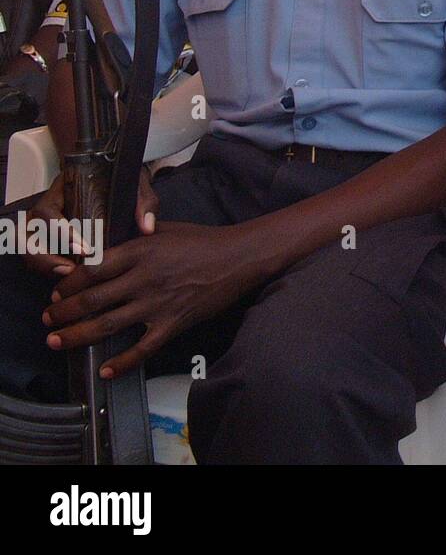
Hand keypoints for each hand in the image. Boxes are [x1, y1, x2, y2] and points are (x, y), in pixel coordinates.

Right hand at [24, 169, 161, 281]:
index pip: (47, 211)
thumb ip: (142, 201)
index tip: (85, 249)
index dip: (61, 232)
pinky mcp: (48, 239)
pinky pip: (37, 256)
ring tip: (69, 276)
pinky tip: (70, 278)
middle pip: (27, 235)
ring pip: (28, 248)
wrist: (113, 177)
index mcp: (62, 190)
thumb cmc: (120, 180)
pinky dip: (48, 268)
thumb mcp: (134, 183)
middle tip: (71, 271)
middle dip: (45, 257)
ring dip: (44, 266)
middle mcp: (47, 208)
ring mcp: (42, 224)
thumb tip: (146, 227)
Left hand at [41, 222, 258, 378]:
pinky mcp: (174, 322)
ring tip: (58, 342)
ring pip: (107, 325)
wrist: (240, 257)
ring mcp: (159, 302)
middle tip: (48, 319)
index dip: (67, 282)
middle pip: (91, 299)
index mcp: (141, 250)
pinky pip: (143, 348)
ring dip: (77, 336)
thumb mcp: (164, 229)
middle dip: (63, 312)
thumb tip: (105, 246)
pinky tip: (106, 371)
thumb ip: (134, 237)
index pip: (92, 268)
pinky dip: (122, 363)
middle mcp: (145, 277)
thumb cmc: (203, 241)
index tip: (57, 291)